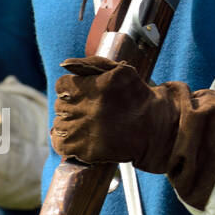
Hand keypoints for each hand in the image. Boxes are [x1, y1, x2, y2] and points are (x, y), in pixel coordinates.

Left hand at [53, 55, 179, 169]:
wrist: (155, 127)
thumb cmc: (137, 96)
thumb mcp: (121, 71)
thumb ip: (92, 63)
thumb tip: (65, 64)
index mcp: (94, 87)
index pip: (62, 86)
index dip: (71, 89)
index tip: (83, 94)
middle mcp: (88, 108)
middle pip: (60, 106)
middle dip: (72, 107)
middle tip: (90, 110)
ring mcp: (86, 131)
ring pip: (59, 125)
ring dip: (70, 124)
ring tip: (87, 124)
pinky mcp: (87, 150)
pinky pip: (62, 145)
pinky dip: (67, 143)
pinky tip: (81, 138)